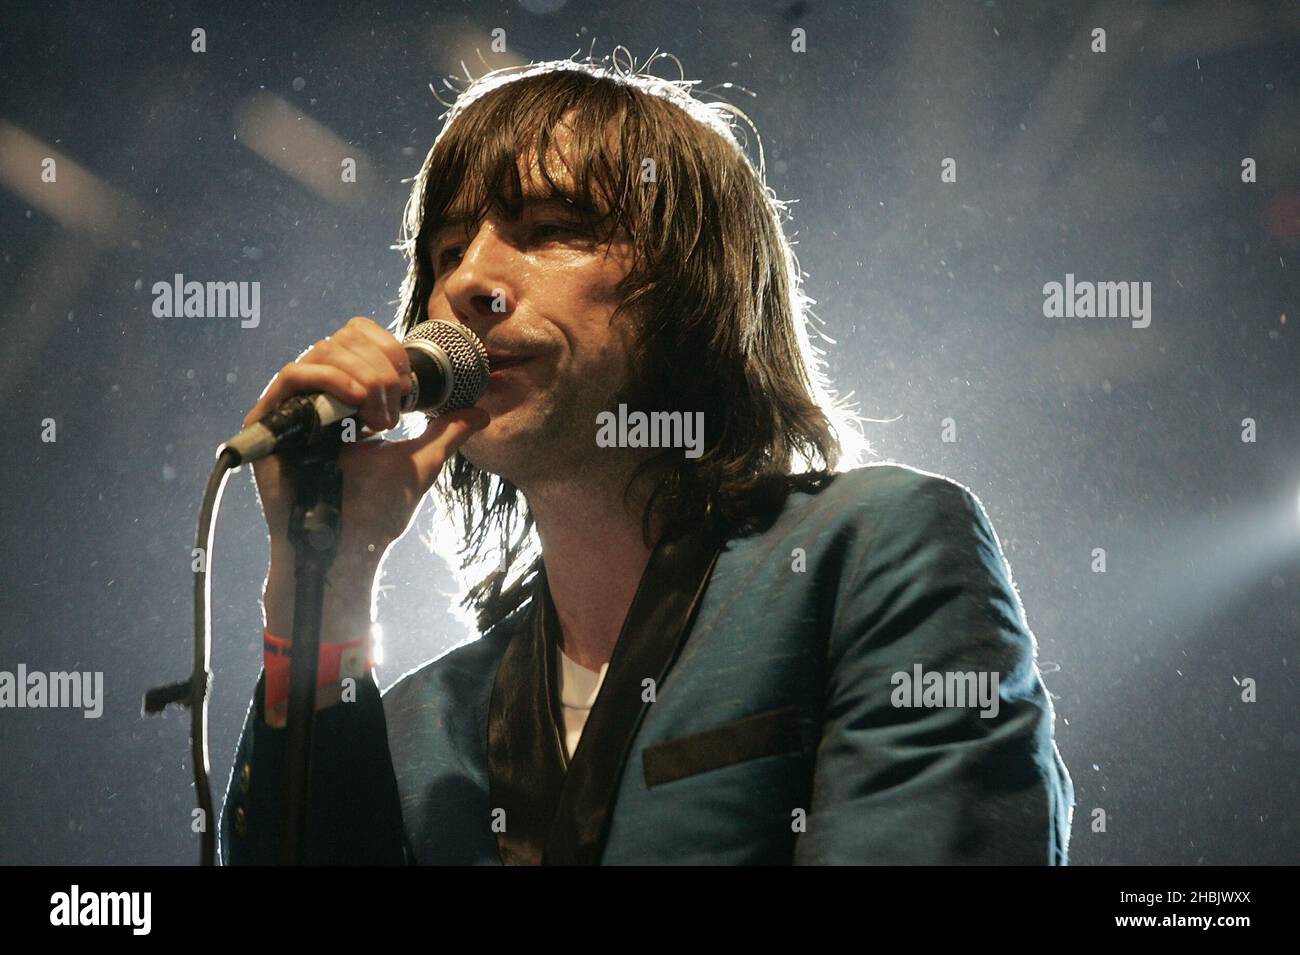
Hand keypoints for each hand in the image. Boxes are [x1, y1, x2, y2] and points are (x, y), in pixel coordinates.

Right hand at [244, 316, 488, 569]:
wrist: (348, 548)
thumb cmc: (378, 511)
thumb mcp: (421, 461)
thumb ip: (446, 431)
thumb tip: (479, 412)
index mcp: (347, 399)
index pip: (358, 340)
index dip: (387, 348)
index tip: (410, 383)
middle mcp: (316, 398)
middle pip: (341, 340)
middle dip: (379, 365)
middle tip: (397, 405)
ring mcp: (290, 409)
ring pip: (320, 352)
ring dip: (362, 374)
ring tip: (379, 415)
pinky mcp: (266, 422)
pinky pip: (291, 376)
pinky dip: (329, 378)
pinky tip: (357, 400)